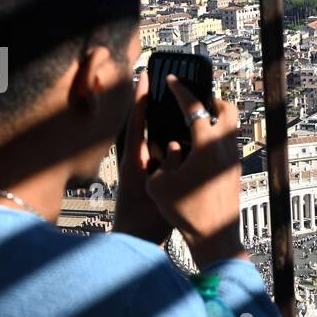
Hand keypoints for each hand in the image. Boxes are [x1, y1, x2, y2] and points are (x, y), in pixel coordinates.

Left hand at [113, 68, 173, 244]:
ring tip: (175, 104)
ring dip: (161, 123)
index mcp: (134, 159)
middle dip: (152, 104)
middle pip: (145, 124)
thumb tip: (179, 145)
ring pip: (153, 138)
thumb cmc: (144, 220)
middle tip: (161, 81)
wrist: (135, 241)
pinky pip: (159, 152)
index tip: (145, 75)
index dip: (141, 98)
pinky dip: (167, 142)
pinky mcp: (148, 177)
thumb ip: (170, 165)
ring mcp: (142, 167)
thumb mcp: (159, 189)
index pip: (137, 120)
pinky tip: (182, 137)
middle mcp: (135, 159)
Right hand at [146, 76, 246, 267]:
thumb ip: (164, 158)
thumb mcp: (159, 183)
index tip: (172, 81)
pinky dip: (216, 138)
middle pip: (226, 108)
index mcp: (206, 144)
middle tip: (196, 99)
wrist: (214, 235)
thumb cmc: (186, 212)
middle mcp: (225, 147)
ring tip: (197, 125)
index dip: (180, 90)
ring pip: (230, 127)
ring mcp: (234, 158)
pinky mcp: (236, 170)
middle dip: (211, 99)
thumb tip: (173, 146)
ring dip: (215, 119)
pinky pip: (228, 144)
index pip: (193, 107)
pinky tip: (201, 149)